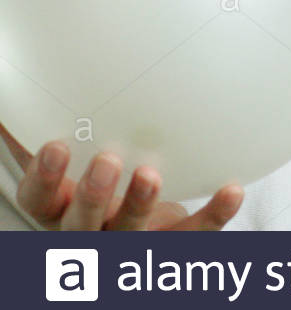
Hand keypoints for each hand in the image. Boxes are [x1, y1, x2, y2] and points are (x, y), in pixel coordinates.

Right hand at [1, 122, 241, 230]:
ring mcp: (132, 239)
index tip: (56, 145)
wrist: (134, 215)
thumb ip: (58, 120)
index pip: (38, 200)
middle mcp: (91, 228)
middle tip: (107, 160)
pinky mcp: (172, 241)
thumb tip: (42, 68)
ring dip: (139, 205)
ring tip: (151, 174)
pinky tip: (232, 190)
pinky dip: (214, 214)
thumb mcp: (76, 150)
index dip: (44, 178)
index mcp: (60, 206)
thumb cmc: (102, 167)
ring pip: (131, 233)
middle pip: (81, 224)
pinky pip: (194, 235)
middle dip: (93, 195)